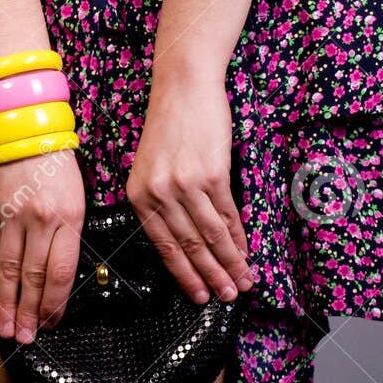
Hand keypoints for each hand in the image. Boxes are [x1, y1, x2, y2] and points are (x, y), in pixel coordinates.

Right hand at [0, 148, 84, 342]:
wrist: (22, 128)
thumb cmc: (55, 162)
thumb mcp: (76, 195)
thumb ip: (68, 233)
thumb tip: (59, 275)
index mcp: (68, 216)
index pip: (61, 272)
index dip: (55, 304)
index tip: (52, 323)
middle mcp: (39, 220)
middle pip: (32, 277)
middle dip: (29, 313)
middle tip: (27, 339)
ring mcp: (10, 217)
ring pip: (7, 271)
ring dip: (6, 305)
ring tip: (7, 329)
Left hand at [125, 73, 255, 303]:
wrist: (184, 85)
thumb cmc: (171, 124)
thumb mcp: (153, 166)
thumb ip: (163, 202)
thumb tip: (189, 242)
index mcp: (138, 194)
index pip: (163, 245)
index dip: (184, 274)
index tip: (199, 295)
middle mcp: (158, 193)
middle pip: (187, 246)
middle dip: (209, 276)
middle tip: (226, 297)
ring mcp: (184, 184)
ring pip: (209, 235)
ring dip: (228, 263)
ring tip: (242, 282)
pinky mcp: (210, 173)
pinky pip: (226, 214)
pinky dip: (238, 236)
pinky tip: (245, 251)